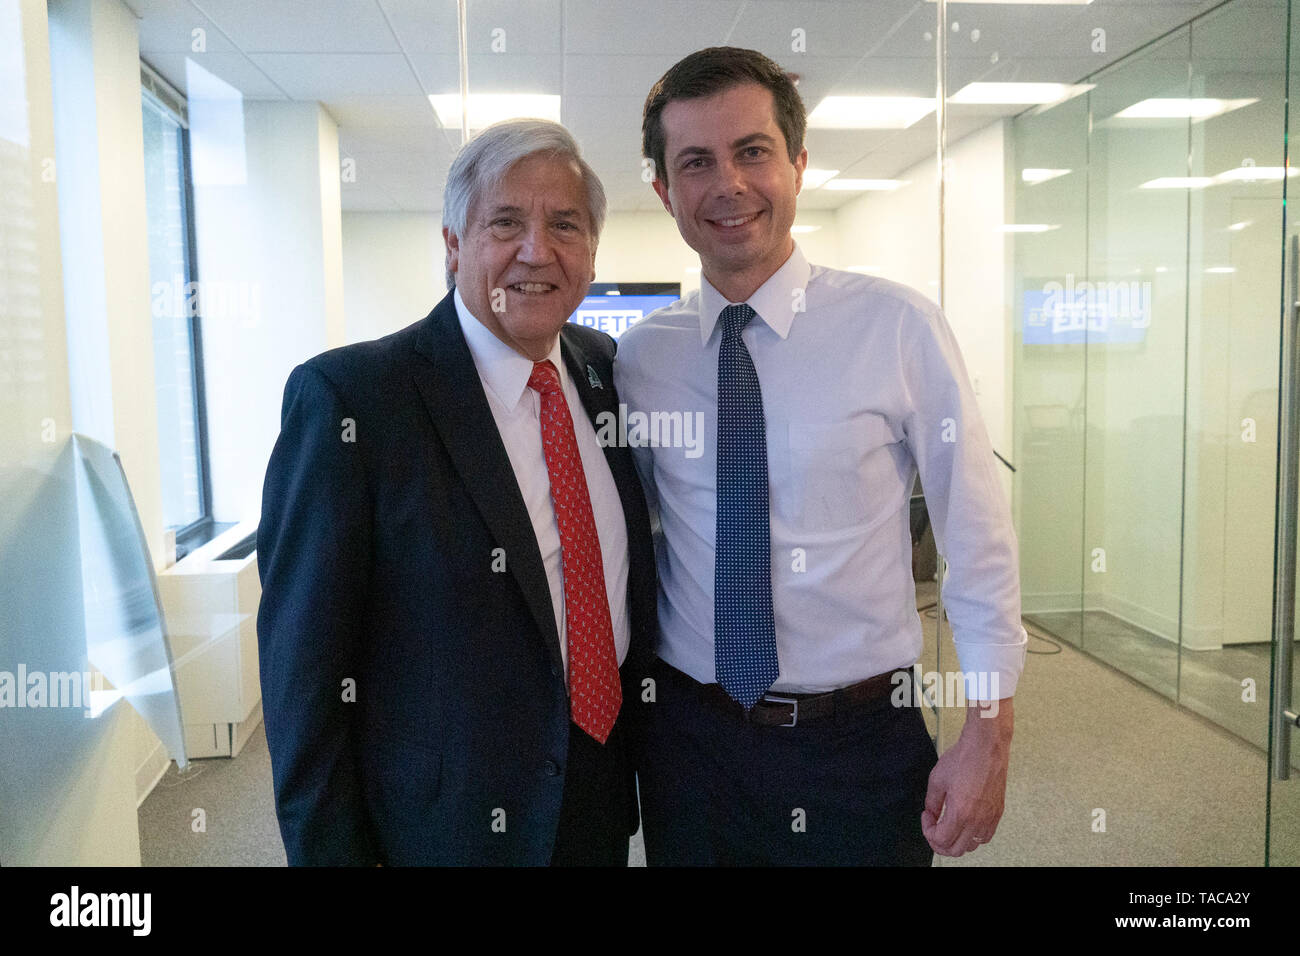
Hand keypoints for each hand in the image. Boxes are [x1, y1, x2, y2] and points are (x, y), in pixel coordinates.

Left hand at [921, 697, 1012, 856]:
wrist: (986, 746)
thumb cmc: (965, 758)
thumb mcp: (937, 779)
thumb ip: (932, 802)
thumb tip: (931, 815)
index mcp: (961, 813)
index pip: (941, 840)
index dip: (928, 832)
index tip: (927, 817)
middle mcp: (978, 819)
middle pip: (956, 850)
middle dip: (940, 843)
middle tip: (933, 829)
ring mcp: (990, 817)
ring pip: (972, 845)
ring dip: (957, 841)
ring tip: (948, 826)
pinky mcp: (998, 812)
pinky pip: (986, 836)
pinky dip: (973, 836)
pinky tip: (965, 824)